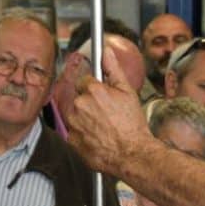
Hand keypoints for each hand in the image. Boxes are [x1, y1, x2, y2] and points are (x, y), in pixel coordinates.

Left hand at [65, 48, 152, 174]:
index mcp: (92, 91)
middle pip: (79, 98)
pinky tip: (97, 137)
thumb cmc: (132, 126)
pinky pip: (73, 133)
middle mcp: (80, 105)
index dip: (95, 90)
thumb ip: (113, 69)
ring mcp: (74, 124)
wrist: (131, 153)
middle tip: (106, 115)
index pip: (85, 81)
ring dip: (84, 119)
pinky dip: (82, 135)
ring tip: (102, 127)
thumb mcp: (127, 92)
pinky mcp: (72, 140)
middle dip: (89, 104)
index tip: (103, 99)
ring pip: (75, 115)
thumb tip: (106, 52)